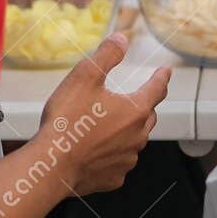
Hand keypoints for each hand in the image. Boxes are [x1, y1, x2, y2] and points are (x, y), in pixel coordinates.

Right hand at [41, 33, 169, 196]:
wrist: (50, 166)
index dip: (161, 78)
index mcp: (135, 110)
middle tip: (133, 99)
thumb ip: (107, 55)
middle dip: (144, 105)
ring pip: (135, 141)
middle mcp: (137, 137)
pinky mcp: (113, 178)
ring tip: (108, 125)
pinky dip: (113, 154)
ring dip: (127, 131)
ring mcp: (126, 160)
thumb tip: (122, 39)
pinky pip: (119, 162)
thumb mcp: (85, 76)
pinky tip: (97, 150)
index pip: (157, 89)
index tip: (165, 72)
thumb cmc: (67, 121)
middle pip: (148, 116)